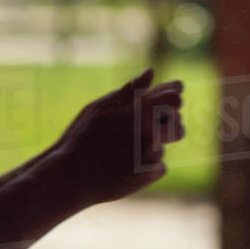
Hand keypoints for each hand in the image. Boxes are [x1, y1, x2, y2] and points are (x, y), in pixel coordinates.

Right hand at [51, 68, 185, 205]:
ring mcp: (152, 153)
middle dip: (166, 128)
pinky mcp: (151, 174)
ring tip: (126, 152)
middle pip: (178, 125)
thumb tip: (151, 72)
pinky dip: (146, 169)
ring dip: (152, 148)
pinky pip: (159, 168)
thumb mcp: (100, 108)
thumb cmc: (82, 138)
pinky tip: (125, 169)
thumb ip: (130, 90)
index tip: (162, 107)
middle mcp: (150, 130)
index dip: (170, 103)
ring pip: (164, 147)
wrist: (71, 176)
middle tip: (143, 134)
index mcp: (139, 109)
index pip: (174, 99)